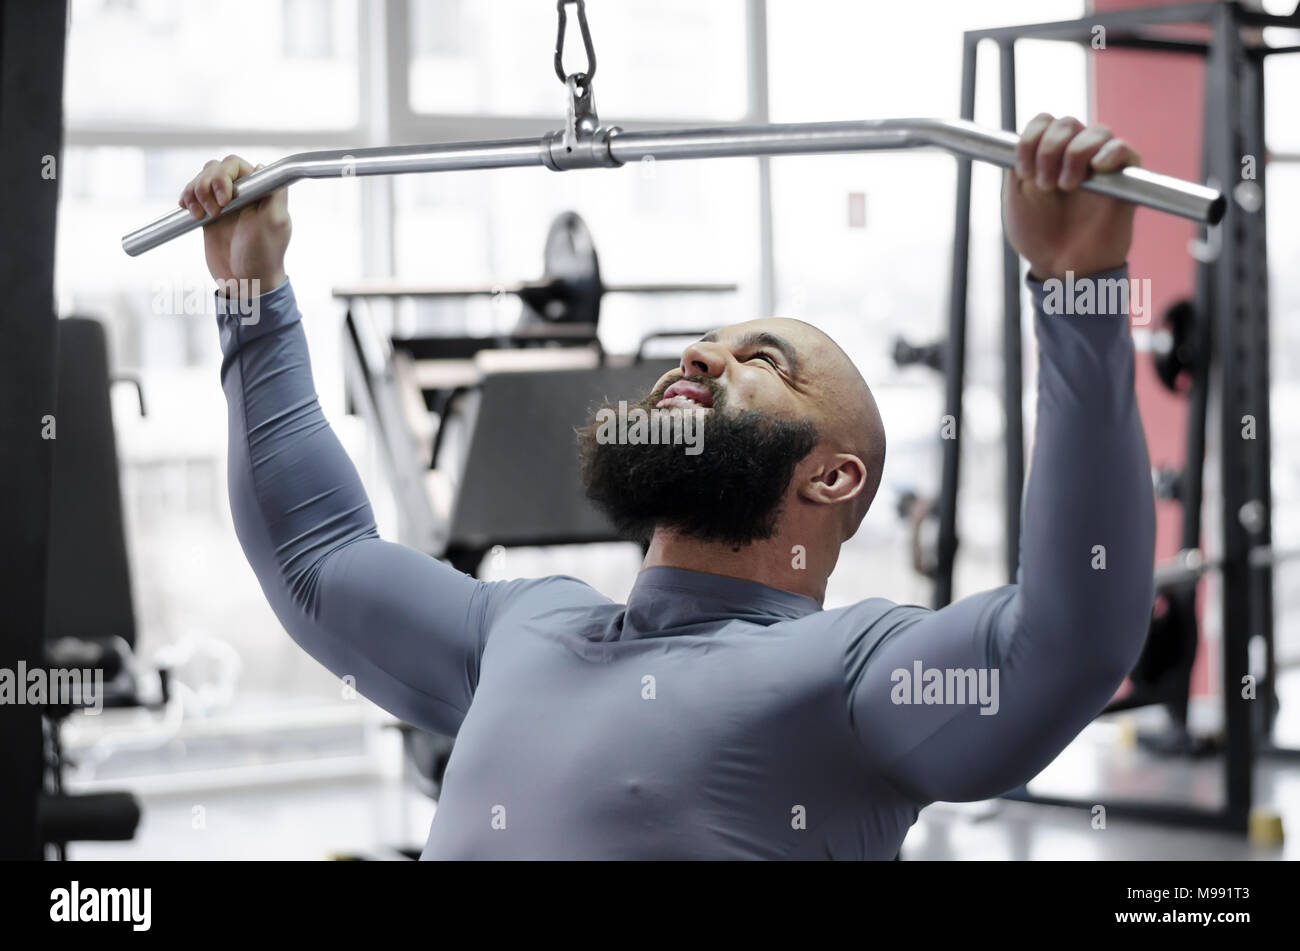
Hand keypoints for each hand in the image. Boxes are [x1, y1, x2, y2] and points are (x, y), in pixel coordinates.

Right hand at [180, 155, 289, 296]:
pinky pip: (192, 194)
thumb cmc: (264, 255)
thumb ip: (275, 192)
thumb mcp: (275, 222)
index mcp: (260, 191)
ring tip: (201, 216)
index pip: (236, 165)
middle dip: (207, 185)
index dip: (225, 176)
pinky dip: (186, 197)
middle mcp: (242, 193)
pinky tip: (188, 210)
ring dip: (195, 192)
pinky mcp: (208, 214)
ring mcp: (224, 203)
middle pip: (215, 168)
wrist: (246, 282)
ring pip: (201, 179)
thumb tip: (263, 166)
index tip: (225, 200)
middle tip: (214, 212)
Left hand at [1003, 114, 1140, 280]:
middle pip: (1067, 123)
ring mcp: (1101, 165)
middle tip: (1044, 185)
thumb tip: (1033, 137)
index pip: (1044, 122)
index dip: (1031, 139)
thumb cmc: (1038, 235)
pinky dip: (1110, 152)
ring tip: (1066, 186)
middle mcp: (1075, 154)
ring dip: (1075, 154)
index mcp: (1047, 155)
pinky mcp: (1125, 180)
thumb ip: (1020, 164)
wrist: (1060, 266)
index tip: (1022, 171)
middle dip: (1050, 150)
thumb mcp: (1016, 197)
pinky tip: (1097, 167)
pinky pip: (1125, 150)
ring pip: (1097, 132)